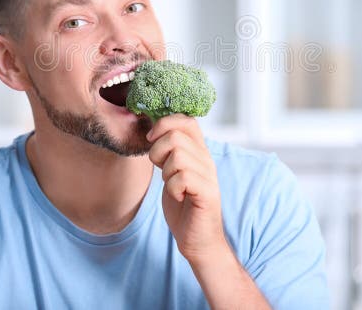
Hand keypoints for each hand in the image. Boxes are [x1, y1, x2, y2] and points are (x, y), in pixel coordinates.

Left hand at [147, 114, 226, 264]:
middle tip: (161, 169)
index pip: (187, 120)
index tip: (152, 139)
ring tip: (172, 185)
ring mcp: (208, 175)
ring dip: (166, 172)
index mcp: (198, 152)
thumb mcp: (171, 173)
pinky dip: (173, 187)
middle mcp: (206, 159)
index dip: (164, 124)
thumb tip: (152, 130)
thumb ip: (168, 152)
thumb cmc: (183, 207)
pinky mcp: (207, 193)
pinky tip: (178, 196)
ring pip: (178, 155)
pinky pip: (182, 177)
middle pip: (176, 136)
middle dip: (158, 151)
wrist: (198, 240)